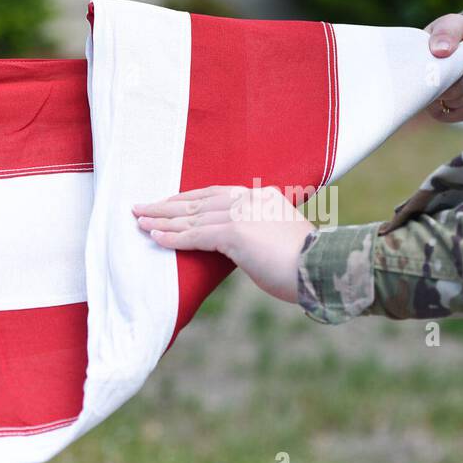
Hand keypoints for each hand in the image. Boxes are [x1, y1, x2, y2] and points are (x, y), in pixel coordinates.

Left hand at [133, 186, 315, 302]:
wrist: (324, 268)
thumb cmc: (307, 265)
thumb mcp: (282, 241)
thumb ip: (260, 236)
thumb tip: (246, 248)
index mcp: (262, 198)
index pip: (216, 193)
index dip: (188, 199)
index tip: (168, 203)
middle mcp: (250, 200)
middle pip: (199, 200)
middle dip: (168, 206)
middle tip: (141, 207)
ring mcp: (243, 215)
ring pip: (193, 216)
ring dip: (162, 221)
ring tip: (138, 221)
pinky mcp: (236, 233)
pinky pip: (196, 235)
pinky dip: (174, 238)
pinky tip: (155, 238)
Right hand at [424, 13, 462, 122]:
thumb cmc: (459, 33)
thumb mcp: (453, 24)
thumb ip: (446, 32)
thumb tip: (440, 51)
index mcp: (415, 65)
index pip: (418, 84)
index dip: (440, 78)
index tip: (456, 62)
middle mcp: (421, 87)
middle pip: (445, 94)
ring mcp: (434, 102)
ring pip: (458, 103)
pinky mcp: (449, 111)